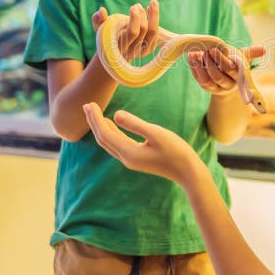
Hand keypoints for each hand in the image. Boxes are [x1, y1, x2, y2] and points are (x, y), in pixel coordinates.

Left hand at [83, 102, 199, 184]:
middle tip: (86, 104)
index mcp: (129, 152)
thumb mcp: (157, 133)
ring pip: (109, 142)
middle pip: (103, 139)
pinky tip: (111, 124)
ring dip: (100, 126)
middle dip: (93, 122)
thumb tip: (115, 114)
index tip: (90, 103)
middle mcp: (126, 158)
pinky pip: (117, 144)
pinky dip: (110, 132)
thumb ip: (135, 124)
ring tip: (93, 112)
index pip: (105, 133)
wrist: (188, 172)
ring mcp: (131, 159)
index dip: (95, 118)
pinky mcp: (137, 158)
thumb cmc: (176, 151)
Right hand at [94, 0, 159, 59]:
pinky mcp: (149, 49)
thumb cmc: (105, 38)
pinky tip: (151, 8)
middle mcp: (133, 50)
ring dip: (154, 15)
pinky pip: (155, 34)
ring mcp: (142, 51)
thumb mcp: (100, 30)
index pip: (132, 32)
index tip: (133, 7)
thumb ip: (98, 20)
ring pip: (153, 32)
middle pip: (144, 30)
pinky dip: (155, 20)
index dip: (135, 18)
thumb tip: (102, 10)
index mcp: (120, 46)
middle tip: (137, 5)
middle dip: (142, 15)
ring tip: (152, 3)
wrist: (113, 55)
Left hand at [187, 46, 265, 95]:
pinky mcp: (207, 88)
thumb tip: (264, 49)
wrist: (229, 80)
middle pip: (217, 76)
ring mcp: (217, 89)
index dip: (221, 60)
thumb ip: (251, 53)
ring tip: (194, 53)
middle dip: (209, 63)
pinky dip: (194, 69)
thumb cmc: (237, 65)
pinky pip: (199, 80)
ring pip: (206, 80)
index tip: (214, 47)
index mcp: (239, 77)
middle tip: (204, 49)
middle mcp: (228, 85)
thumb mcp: (243, 59)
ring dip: (199, 67)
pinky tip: (190, 57)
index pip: (230, 69)